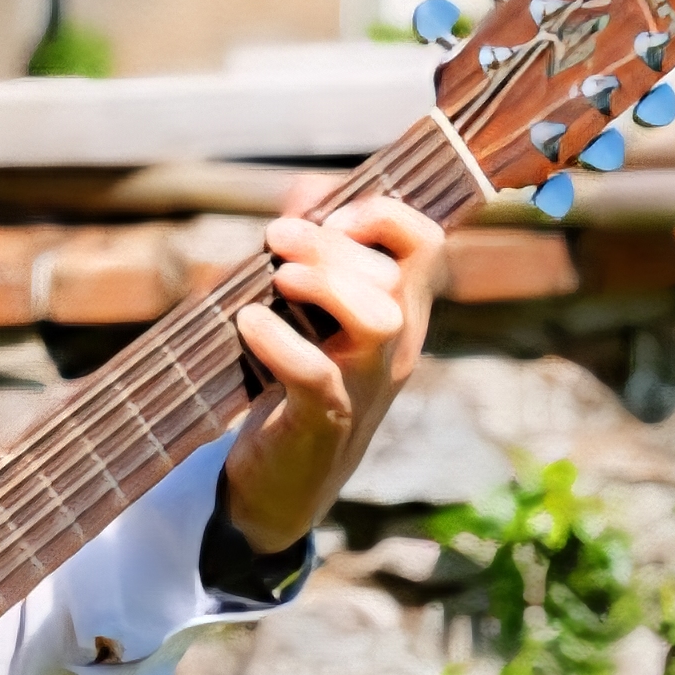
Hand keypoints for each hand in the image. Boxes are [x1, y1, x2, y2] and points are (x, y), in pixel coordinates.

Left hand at [222, 199, 443, 554]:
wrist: (280, 486)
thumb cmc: (291, 385)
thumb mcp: (306, 313)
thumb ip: (311, 250)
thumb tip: (306, 188)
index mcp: (398, 313)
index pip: (427, 245)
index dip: (386, 214)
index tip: (332, 212)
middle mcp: (394, 348)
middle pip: (392, 276)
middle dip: (331, 243)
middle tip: (275, 237)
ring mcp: (364, 387)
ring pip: (379, 319)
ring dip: (324, 285)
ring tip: (276, 278)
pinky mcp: (324, 423)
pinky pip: (318, 375)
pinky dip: (280, 342)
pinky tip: (248, 323)